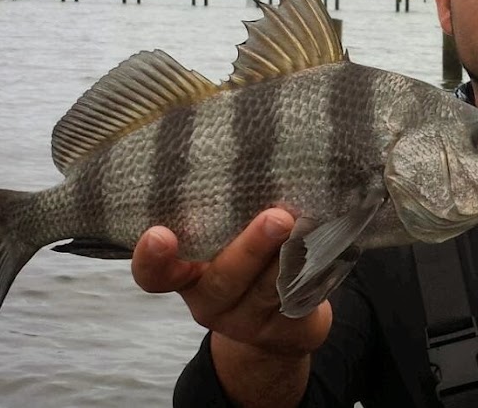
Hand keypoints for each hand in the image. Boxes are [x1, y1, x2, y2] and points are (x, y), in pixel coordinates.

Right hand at [131, 208, 331, 357]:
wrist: (279, 325)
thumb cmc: (247, 262)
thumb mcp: (224, 241)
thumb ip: (224, 211)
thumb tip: (246, 147)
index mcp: (186, 276)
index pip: (155, 274)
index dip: (152, 259)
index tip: (159, 234)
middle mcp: (212, 301)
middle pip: (223, 281)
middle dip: (250, 249)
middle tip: (276, 218)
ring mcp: (249, 321)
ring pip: (268, 290)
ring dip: (288, 258)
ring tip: (306, 227)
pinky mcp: (286, 330)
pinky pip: (300, 301)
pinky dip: (314, 272)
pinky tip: (325, 247)